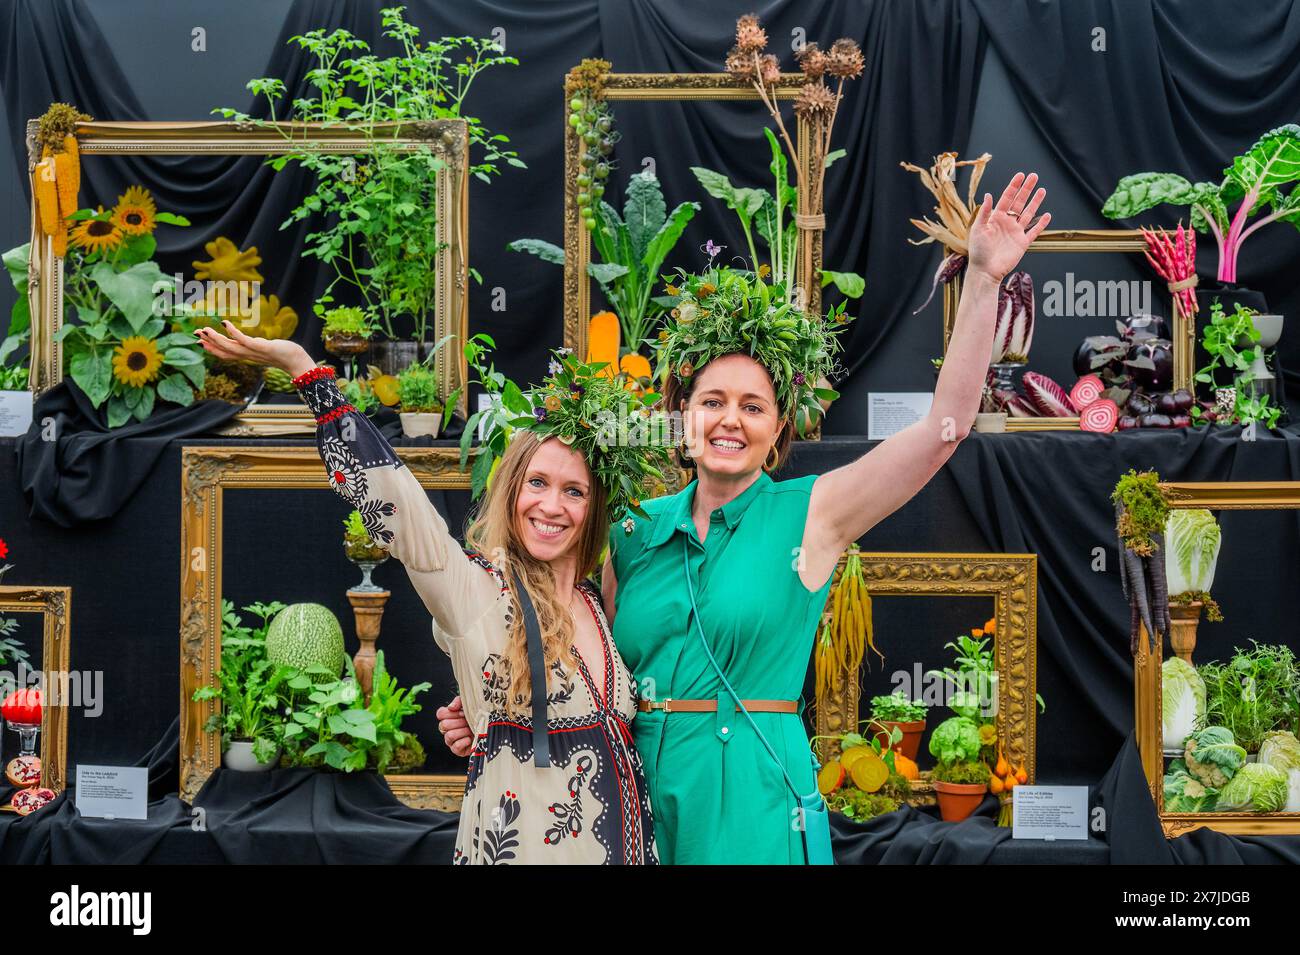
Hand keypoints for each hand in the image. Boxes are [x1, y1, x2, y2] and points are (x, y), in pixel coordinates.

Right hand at [194, 319, 310, 374]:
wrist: (297, 361)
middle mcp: (248, 356)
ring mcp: (254, 353)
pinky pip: (245, 341)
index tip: (199, 341)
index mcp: (247, 357)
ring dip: (216, 338)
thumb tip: (244, 341)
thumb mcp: (263, 348)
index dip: (212, 348)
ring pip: (230, 347)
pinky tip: (225, 323)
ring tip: (204, 329)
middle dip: (209, 343)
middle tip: (195, 333)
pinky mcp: (262, 348)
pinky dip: (234, 332)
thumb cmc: (283, 354)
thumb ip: (253, 345)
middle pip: (224, 351)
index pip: (226, 354)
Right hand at [436, 696, 472, 756]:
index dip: (451, 713)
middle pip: (444, 725)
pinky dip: (464, 741)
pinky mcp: (457, 750)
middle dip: (459, 722)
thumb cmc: (478, 718)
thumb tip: (451, 707)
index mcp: (448, 718)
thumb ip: (459, 702)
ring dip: (463, 732)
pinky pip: (456, 746)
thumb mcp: (470, 706)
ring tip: (470, 730)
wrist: (489, 731)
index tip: (463, 713)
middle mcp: (447, 730)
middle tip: (468, 722)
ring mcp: (451, 741)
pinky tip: (470, 738)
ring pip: (449, 735)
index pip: (440, 714)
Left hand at [966, 172, 1049, 283]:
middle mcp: (1007, 223)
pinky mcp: (1022, 243)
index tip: (1020, 175)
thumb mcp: (978, 229)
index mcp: (995, 218)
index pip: (1007, 198)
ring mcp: (1016, 232)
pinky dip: (1041, 224)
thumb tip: (989, 195)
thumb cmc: (978, 252)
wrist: (985, 271)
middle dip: (1027, 189)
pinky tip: (1047, 215)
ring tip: (1042, 190)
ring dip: (1035, 202)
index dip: (1014, 186)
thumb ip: (984, 212)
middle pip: (1019, 202)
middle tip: (1034, 176)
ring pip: (1028, 213)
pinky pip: (1034, 231)